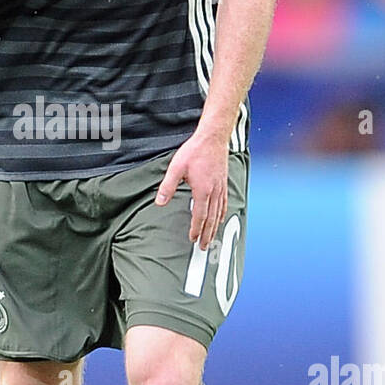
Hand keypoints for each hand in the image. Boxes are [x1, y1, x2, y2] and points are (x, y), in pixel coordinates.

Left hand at [154, 129, 228, 249]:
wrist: (213, 138)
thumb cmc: (195, 151)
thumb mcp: (176, 168)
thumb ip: (168, 186)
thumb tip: (159, 202)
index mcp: (202, 190)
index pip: (199, 216)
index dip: (196, 229)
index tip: (193, 239)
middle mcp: (214, 191)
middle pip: (211, 218)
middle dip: (207, 234)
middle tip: (204, 247)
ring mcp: (221, 187)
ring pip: (219, 212)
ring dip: (215, 227)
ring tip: (212, 237)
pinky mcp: (224, 182)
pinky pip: (224, 203)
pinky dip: (222, 214)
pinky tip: (220, 217)